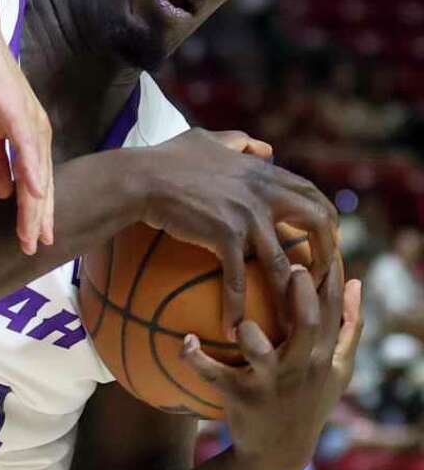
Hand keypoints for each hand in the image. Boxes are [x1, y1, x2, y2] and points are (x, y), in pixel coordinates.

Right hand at [0, 23, 53, 253]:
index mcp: (31, 138)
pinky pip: (26, 146)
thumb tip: (4, 191)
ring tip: (32, 232)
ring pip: (37, 172)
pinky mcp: (17, 112)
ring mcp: (30, 123)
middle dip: (39, 218)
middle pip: (42, 184)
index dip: (36, 213)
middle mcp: (38, 133)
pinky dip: (31, 170)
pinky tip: (33, 192)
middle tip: (35, 248)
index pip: (37, 183)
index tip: (33, 239)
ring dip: (35, 205)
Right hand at [135, 129, 337, 334]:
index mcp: (265, 173)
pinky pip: (238, 279)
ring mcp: (247, 217)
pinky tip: (233, 329)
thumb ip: (241, 143)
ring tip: (288, 322)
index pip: (313, 195)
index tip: (324, 244)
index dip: (327, 221)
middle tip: (317, 283)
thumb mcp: (209, 139)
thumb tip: (265, 150)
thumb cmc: (167, 159)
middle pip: (317, 224)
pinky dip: (237, 307)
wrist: (141, 178)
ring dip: (289, 297)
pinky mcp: (225, 236)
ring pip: (283, 265)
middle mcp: (265, 194)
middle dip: (326, 256)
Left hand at [183, 252, 363, 469]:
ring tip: (241, 320)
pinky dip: (196, 359)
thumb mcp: (337, 369)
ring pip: (261, 357)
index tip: (327, 245)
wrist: (278, 455)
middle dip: (300, 298)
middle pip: (305, 328)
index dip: (332, 279)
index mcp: (323, 356)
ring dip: (251, 338)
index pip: (333, 312)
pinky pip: (214, 376)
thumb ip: (349, 326)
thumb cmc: (308, 400)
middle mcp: (301, 368)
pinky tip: (182, 340)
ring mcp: (271, 384)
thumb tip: (357, 281)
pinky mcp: (241, 398)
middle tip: (291, 266)